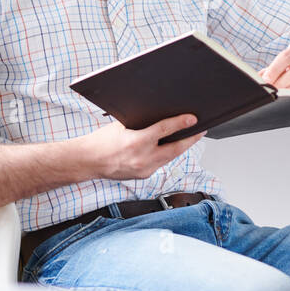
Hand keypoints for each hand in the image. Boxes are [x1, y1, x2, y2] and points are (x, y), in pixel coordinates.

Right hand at [81, 113, 206, 180]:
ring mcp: (144, 170)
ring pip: (169, 157)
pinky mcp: (143, 176)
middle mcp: (142, 159)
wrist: (88, 161)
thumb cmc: (101, 141)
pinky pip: (160, 163)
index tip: (194, 119)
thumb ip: (141, 122)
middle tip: (201, 130)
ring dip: (180, 147)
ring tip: (190, 137)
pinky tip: (170, 147)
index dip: (181, 124)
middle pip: (175, 149)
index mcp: (136, 142)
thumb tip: (160, 114)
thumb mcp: (121, 125)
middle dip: (190, 139)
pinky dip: (166, 154)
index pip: (164, 130)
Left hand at [260, 41, 289, 101]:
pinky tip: (288, 101)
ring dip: (286, 93)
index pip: (288, 55)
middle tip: (269, 90)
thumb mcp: (288, 62)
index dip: (274, 69)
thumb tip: (257, 78)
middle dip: (279, 83)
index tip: (265, 79)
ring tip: (277, 96)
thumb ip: (273, 68)